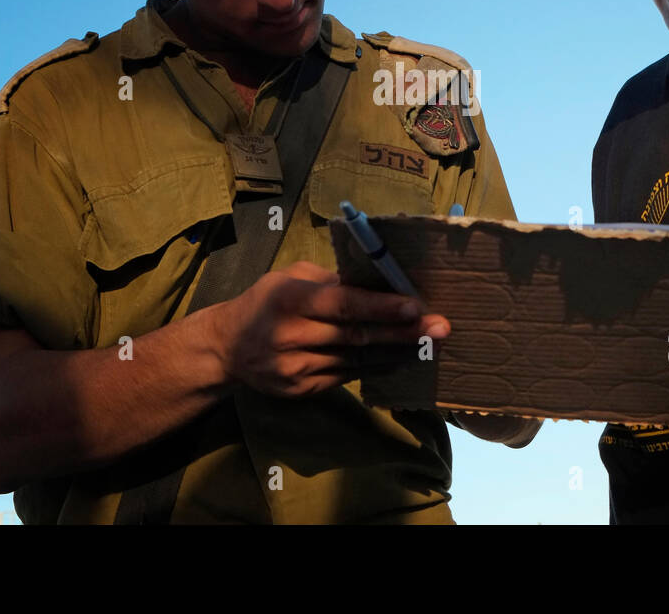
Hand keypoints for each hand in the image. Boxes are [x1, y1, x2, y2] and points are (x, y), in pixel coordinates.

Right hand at [206, 261, 449, 397]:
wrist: (227, 349)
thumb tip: (377, 281)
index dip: (382, 307)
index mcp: (290, 299)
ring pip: (358, 360)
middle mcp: (293, 336)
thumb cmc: (266, 301)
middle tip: (441, 329)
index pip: (344, 305)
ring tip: (431, 344)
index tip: (417, 307)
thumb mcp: (290, 278)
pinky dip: (377, 366)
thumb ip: (330, 281)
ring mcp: (297, 368)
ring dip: (397, 352)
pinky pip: (348, 375)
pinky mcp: (303, 390)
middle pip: (357, 336)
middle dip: (404, 334)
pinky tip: (400, 357)